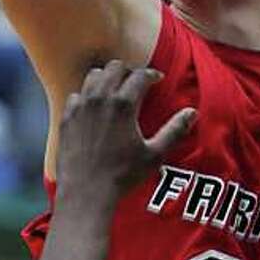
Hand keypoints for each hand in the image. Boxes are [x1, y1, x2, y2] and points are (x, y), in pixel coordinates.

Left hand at [57, 62, 194, 201]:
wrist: (85, 192)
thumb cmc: (122, 176)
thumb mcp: (154, 154)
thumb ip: (174, 130)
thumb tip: (192, 112)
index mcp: (123, 105)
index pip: (140, 75)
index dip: (152, 74)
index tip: (157, 79)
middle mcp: (100, 99)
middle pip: (115, 67)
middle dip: (128, 71)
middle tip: (136, 82)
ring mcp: (81, 106)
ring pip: (94, 76)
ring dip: (107, 78)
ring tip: (115, 89)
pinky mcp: (67, 117)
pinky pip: (77, 94)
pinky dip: (87, 95)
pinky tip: (94, 107)